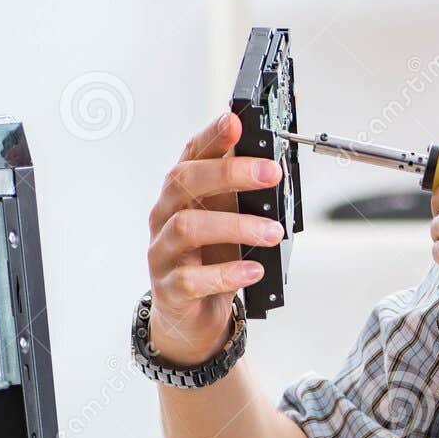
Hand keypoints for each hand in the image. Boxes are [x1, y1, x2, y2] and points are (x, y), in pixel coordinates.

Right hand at [146, 112, 285, 366]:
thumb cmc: (211, 260)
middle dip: (229, 172)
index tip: (236, 121)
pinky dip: (227, 273)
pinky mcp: (169, 288)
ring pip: (188, 227)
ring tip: (273, 232)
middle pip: (185, 182)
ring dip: (236, 226)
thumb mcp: (228, 219)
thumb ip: (243, 191)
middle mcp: (165, 216)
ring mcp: (163, 252)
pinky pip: (192, 278)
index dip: (212, 136)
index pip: (192, 154)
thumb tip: (274, 161)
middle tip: (271, 173)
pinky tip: (254, 271)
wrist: (190, 316)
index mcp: (182, 193)